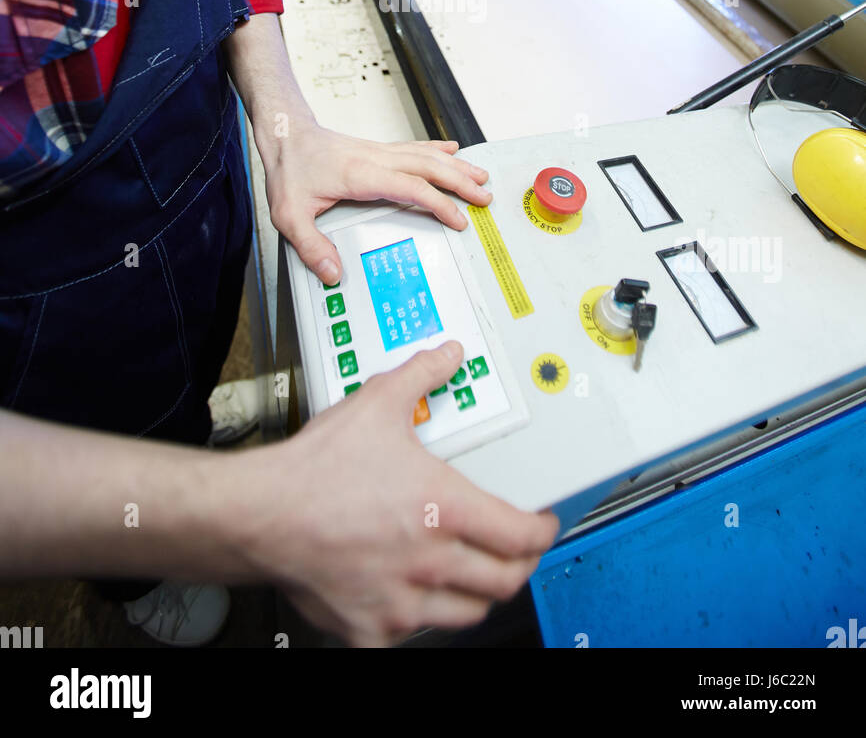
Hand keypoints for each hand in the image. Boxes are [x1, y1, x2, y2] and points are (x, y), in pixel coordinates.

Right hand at [235, 342, 558, 645]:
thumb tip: (448, 356)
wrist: (260, 514)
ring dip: (477, 594)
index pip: (522, 535)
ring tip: (471, 574)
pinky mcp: (369, 629)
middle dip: (518, 566)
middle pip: (504, 580)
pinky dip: (420, 618)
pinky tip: (413, 596)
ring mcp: (402, 601)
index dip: (543, 531)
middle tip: (515, 551)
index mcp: (444, 507)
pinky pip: (412, 635)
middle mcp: (431, 560)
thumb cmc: (313, 470)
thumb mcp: (375, 404)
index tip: (543, 525)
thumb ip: (420, 376)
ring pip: (467, 613)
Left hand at [263, 122, 491, 283]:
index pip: (412, 188)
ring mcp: (379, 152)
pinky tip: (451, 148)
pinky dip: (437, 149)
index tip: (459, 220)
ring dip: (456, 166)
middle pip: (429, 168)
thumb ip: (311, 246)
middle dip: (461, 183)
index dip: (439, 204)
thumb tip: (333, 273)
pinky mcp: (378, 150)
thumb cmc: (289, 170)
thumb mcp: (289, 214)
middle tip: (485, 198)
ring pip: (426, 156)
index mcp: (362, 175)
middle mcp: (377, 159)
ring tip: (481, 176)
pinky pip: (415, 147)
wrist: (285, 134)